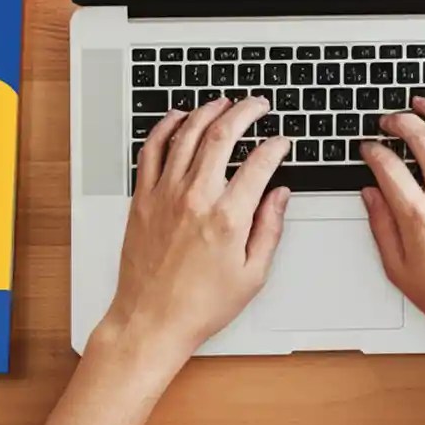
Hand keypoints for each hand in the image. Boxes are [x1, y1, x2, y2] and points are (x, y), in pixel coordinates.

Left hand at [101, 96, 290, 355]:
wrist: (152, 321)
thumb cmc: (199, 305)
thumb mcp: (253, 274)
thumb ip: (270, 228)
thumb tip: (280, 196)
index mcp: (228, 218)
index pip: (259, 163)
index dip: (275, 146)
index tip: (281, 143)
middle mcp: (195, 199)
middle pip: (221, 135)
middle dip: (244, 112)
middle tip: (257, 105)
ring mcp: (165, 195)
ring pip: (186, 134)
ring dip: (207, 112)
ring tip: (223, 103)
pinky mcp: (142, 199)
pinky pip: (152, 151)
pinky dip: (165, 128)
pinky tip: (177, 118)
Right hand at [360, 97, 424, 351]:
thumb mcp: (400, 271)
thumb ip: (382, 227)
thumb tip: (369, 194)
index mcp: (420, 219)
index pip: (388, 167)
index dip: (372, 150)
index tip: (368, 148)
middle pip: (422, 139)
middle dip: (399, 121)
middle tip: (389, 121)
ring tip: (421, 105)